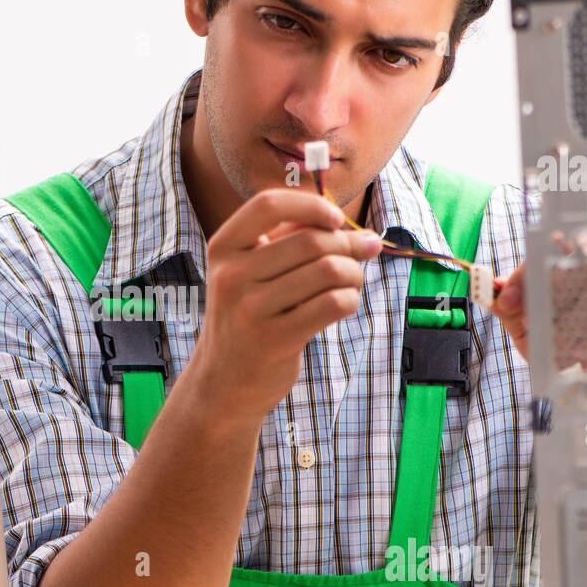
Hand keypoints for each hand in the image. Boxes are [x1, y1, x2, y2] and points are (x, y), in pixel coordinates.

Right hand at [188, 189, 382, 423]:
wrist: (223, 382)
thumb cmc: (248, 318)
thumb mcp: (253, 274)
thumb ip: (294, 244)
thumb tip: (362, 237)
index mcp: (223, 248)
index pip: (268, 205)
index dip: (310, 205)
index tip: (336, 219)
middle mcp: (231, 275)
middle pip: (310, 240)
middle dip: (347, 244)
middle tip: (363, 254)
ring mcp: (251, 308)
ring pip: (327, 271)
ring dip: (354, 273)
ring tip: (353, 281)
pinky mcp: (275, 338)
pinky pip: (332, 303)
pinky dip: (350, 299)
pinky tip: (346, 303)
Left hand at [492, 232, 586, 390]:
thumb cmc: (568, 344)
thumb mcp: (531, 326)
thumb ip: (512, 308)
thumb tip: (498, 294)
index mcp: (584, 252)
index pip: (557, 244)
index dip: (530, 271)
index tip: (509, 301)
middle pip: (586, 260)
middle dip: (554, 297)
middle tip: (538, 326)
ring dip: (574, 328)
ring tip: (562, 350)